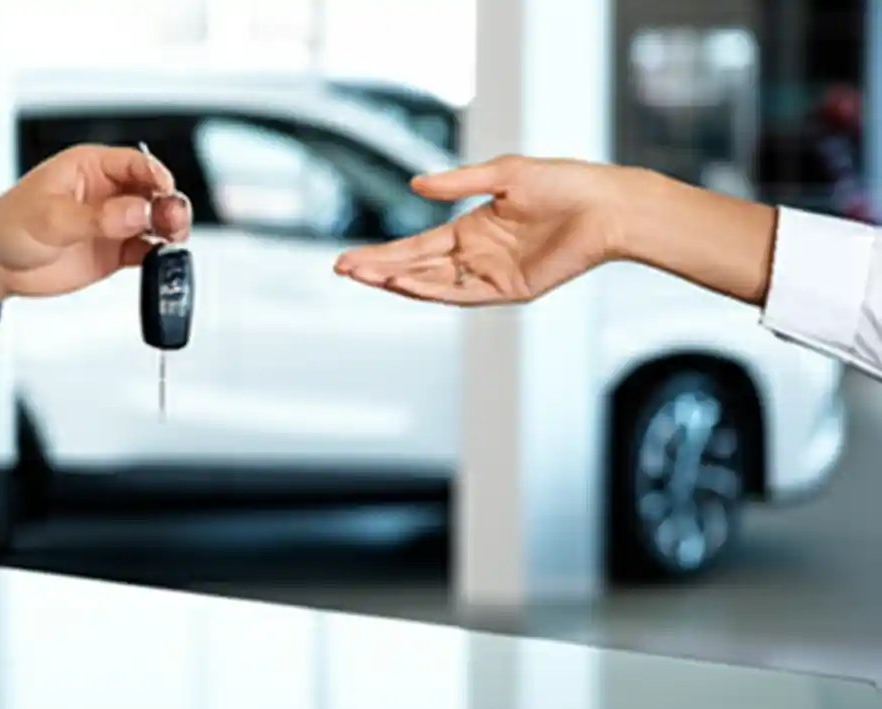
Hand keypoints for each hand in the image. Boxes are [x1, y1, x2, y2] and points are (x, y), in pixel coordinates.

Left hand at [0, 144, 191, 319]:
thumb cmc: (9, 227)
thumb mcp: (49, 218)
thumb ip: (95, 217)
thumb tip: (135, 211)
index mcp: (89, 167)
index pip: (134, 163)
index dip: (155, 175)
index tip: (164, 191)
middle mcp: (107, 192)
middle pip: (153, 191)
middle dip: (168, 204)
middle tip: (172, 220)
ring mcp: (113, 222)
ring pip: (156, 220)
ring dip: (169, 229)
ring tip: (171, 240)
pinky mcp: (115, 251)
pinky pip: (147, 250)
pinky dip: (159, 255)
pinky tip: (159, 259)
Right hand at [334, 155, 627, 305]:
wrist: (606, 206)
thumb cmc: (562, 183)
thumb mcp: (503, 174)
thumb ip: (457, 181)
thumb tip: (414, 185)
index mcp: (471, 230)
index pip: (416, 247)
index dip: (382, 254)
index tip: (347, 259)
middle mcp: (476, 257)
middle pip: (416, 267)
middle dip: (378, 269)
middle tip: (342, 270)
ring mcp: (491, 276)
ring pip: (433, 284)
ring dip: (398, 281)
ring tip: (365, 275)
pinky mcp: (510, 290)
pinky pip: (463, 294)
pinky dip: (432, 290)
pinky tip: (403, 283)